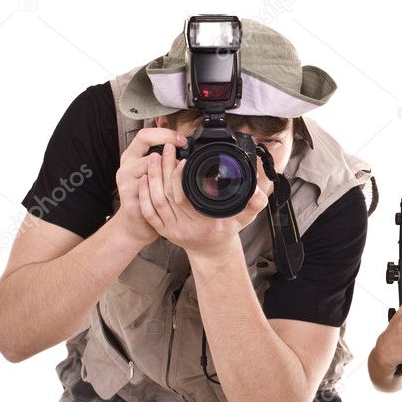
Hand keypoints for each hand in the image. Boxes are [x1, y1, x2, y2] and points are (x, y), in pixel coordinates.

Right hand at [116, 128, 189, 244]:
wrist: (137, 222)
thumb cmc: (149, 194)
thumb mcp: (153, 170)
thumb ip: (162, 157)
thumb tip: (181, 142)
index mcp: (131, 156)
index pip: (145, 135)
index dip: (164, 134)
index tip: (181, 140)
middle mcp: (126, 167)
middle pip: (148, 153)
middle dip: (170, 153)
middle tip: (184, 157)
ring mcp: (126, 184)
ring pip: (150, 172)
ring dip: (169, 172)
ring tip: (180, 173)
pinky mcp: (131, 200)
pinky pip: (150, 194)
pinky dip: (164, 190)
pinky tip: (175, 190)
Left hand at [137, 141, 272, 258]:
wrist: (213, 251)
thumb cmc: (227, 232)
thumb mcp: (245, 219)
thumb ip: (254, 203)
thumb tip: (258, 190)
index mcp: (203, 224)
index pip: (185, 197)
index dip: (180, 176)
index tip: (184, 159)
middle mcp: (184, 228)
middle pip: (166, 196)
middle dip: (163, 169)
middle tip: (165, 150)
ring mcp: (171, 230)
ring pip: (155, 201)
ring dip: (153, 177)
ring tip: (154, 157)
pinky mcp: (162, 230)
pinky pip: (148, 212)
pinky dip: (144, 195)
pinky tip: (144, 179)